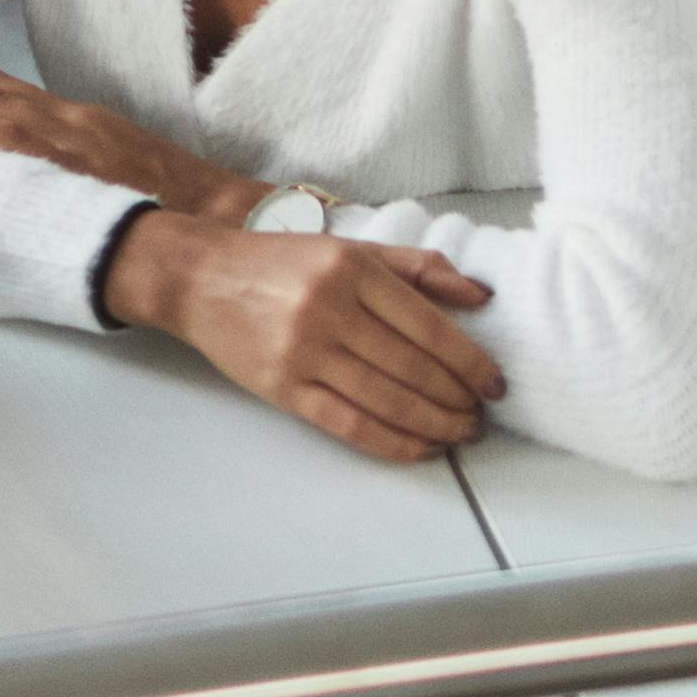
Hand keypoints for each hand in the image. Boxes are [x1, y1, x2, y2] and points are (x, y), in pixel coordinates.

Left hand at [0, 67, 256, 220]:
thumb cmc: (167, 201)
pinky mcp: (78, 165)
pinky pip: (14, 139)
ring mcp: (73, 142)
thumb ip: (68, 161)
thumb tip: (21, 167)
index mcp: (78, 120)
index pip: (4, 89)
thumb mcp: (112, 169)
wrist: (214, 214)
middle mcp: (71, 122)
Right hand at [101, 211, 501, 463]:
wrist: (201, 279)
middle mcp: (330, 309)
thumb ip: (417, 268)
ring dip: (434, 425)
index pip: (429, 325)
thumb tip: (480, 295)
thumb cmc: (281, 263)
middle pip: (413, 368)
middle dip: (458, 399)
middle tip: (482, 416)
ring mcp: (304, 353)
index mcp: (352, 268)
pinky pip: (349, 424)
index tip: (495, 383)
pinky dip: (392, 443)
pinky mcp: (283, 389)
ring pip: (387, 401)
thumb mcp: (351, 248)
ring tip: (460, 433)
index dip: (470, 362)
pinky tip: (420, 448)